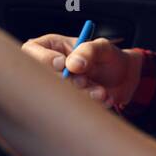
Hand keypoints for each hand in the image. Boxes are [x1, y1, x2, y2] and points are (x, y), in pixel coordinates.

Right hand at [20, 32, 141, 107]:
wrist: (124, 79)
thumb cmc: (109, 58)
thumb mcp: (103, 48)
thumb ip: (88, 51)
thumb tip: (71, 65)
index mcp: (51, 47)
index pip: (31, 51)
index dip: (44, 59)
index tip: (63, 65)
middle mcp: (50, 69)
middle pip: (43, 77)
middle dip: (67, 81)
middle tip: (84, 80)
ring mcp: (57, 87)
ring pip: (57, 95)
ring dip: (82, 95)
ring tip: (100, 91)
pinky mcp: (67, 103)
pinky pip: (70, 108)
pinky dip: (90, 104)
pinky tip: (102, 97)